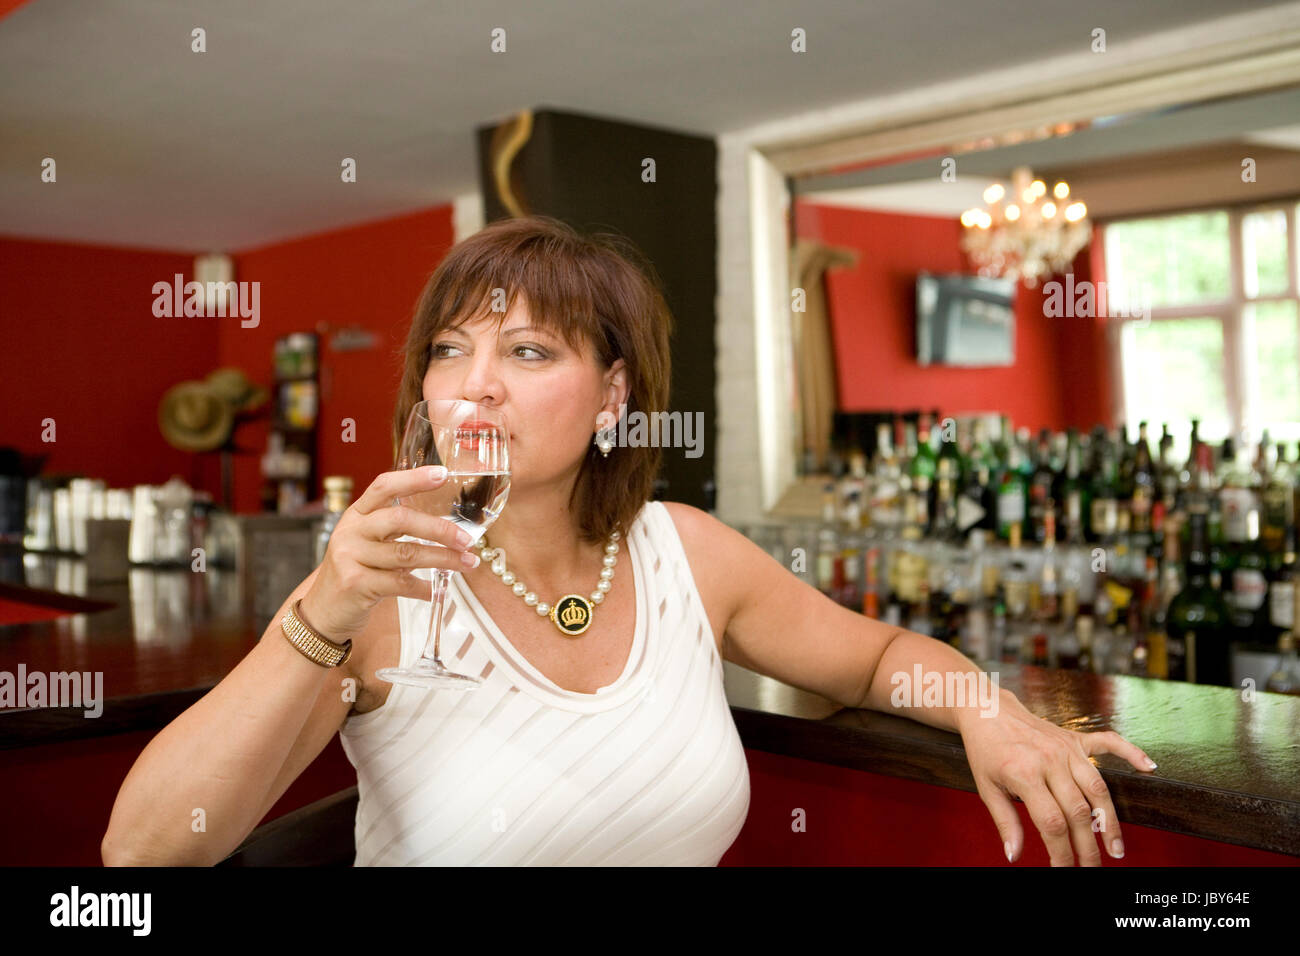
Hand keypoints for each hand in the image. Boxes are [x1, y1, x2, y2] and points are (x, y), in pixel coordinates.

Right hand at [300, 465, 479, 641]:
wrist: (324, 610)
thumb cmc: (356, 572)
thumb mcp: (369, 544)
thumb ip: (397, 532)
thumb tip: (450, 530)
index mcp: (357, 514)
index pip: (384, 486)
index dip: (413, 478)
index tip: (443, 474)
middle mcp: (351, 531)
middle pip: (401, 519)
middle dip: (439, 529)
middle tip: (467, 539)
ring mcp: (350, 557)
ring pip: (407, 554)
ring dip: (443, 559)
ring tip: (467, 563)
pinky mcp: (355, 583)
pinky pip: (401, 584)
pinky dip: (425, 588)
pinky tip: (438, 591)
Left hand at [957, 689, 1156, 865]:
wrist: (986, 710)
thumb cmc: (985, 750)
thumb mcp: (987, 787)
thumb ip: (1005, 822)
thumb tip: (1015, 856)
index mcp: (1024, 774)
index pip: (1051, 822)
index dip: (1061, 851)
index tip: (1064, 869)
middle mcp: (1050, 760)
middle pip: (1078, 811)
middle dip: (1088, 846)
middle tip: (1093, 868)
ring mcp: (1065, 748)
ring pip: (1097, 787)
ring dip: (1110, 820)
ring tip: (1116, 848)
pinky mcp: (1074, 738)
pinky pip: (1108, 743)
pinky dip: (1131, 753)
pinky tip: (1149, 768)